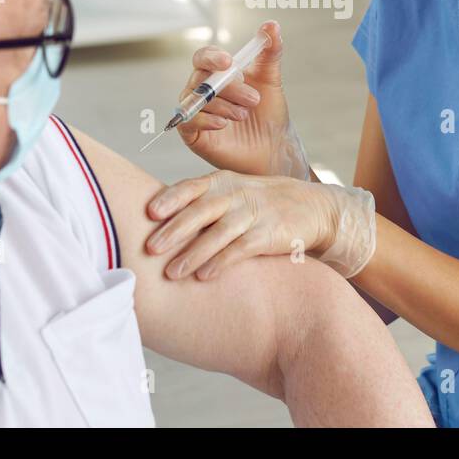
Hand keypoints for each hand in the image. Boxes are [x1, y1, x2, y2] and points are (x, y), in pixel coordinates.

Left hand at [145, 169, 375, 279]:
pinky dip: (221, 263)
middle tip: (149, 249)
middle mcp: (235, 195)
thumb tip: (154, 225)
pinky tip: (204, 277)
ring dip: (193, 254)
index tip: (148, 213)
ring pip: (218, 233)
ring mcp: (253, 214)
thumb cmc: (257, 204)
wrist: (310, 208)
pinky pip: (241, 249)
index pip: (191, 187)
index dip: (170, 199)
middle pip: (200, 211)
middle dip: (174, 230)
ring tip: (171, 273)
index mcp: (221, 182)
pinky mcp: (269, 235)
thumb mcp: (230, 193)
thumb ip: (198, 203)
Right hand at [171, 21, 310, 178]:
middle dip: (229, 88)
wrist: (273, 148)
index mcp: (217, 74)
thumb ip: (270, 52)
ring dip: (224, 106)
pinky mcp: (193, 134)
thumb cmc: (269, 114)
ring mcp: (196, 111)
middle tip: (253, 99)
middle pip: (202, 79)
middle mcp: (202, 90)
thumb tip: (272, 24)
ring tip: (244, 115)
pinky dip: (207, 120)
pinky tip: (223, 124)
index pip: (204, 57)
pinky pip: (188, 121)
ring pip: (197, 99)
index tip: (229, 62)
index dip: (212, 57)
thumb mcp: (271, 80)